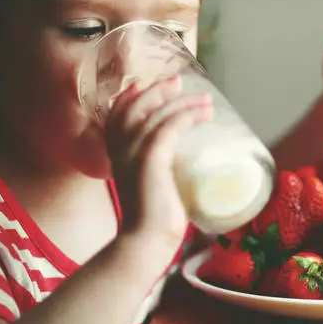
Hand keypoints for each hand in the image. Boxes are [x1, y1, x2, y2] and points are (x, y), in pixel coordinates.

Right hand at [103, 76, 211, 250]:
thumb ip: (157, 168)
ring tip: (206, 100)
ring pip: (155, 114)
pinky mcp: (150, 161)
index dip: (134, 95)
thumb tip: (182, 160)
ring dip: (182, 102)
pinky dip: (185, 116)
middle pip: (135, 105)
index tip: (155, 85)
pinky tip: (202, 114)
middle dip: (159, 90)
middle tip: (182, 82)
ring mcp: (132, 154)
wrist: (146, 242)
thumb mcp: (151, 184)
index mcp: (116, 153)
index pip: (118, 113)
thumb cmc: (153, 218)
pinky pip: (167, 128)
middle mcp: (120, 149)